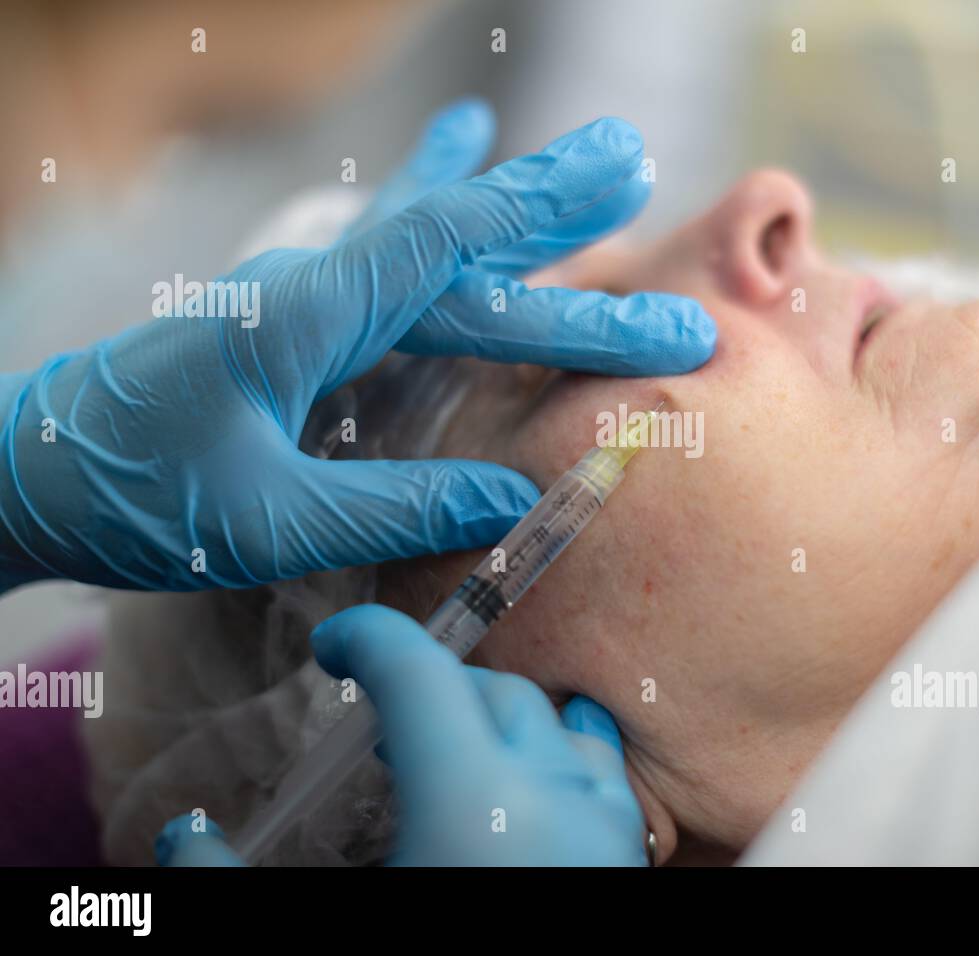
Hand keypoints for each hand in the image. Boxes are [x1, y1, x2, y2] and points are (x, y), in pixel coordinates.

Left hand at [0, 113, 714, 591]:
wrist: (30, 470)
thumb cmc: (137, 499)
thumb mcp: (269, 523)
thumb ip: (395, 509)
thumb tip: (515, 502)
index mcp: (302, 318)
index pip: (442, 250)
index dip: (537, 220)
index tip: (621, 190)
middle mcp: (310, 287)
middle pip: (450, 235)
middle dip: (551, 209)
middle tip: (636, 163)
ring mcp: (301, 292)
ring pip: (425, 233)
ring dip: (507, 198)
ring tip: (582, 161)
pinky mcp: (295, 313)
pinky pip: (383, 247)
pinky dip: (428, 194)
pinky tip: (458, 145)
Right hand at [156, 604, 646, 866]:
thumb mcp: (303, 934)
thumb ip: (221, 888)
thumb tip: (183, 836)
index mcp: (471, 799)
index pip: (419, 669)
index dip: (369, 639)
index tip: (336, 647)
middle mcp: (552, 796)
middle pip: (488, 690)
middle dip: (428, 689)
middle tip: (375, 729)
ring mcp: (606, 829)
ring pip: (557, 723)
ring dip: (497, 719)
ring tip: (448, 756)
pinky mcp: (629, 865)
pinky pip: (605, 773)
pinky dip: (562, 756)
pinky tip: (526, 791)